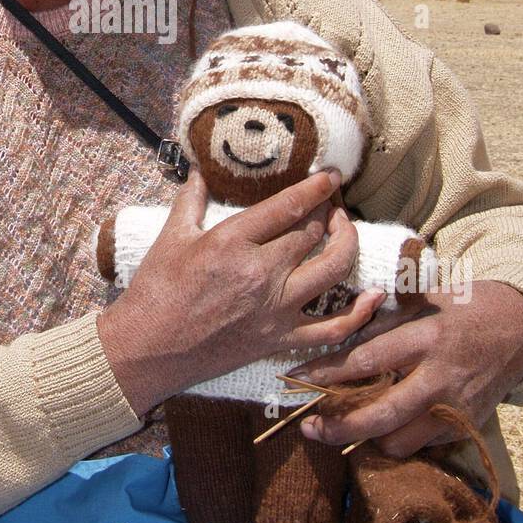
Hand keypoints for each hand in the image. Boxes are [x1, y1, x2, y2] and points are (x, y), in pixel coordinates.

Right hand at [97, 166, 383, 417]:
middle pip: (314, 232)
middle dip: (331, 209)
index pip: (288, 206)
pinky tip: (374, 296)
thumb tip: (200, 171)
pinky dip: (360, 314)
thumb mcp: (171, 237)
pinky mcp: (280, 340)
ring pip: (333, 271)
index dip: (317, 186)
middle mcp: (260, 273)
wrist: (148, 350)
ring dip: (348, 244)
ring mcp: (275, 309)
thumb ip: (191, 200)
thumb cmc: (155, 292)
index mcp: (231, 242)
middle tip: (332, 200)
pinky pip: (333, 330)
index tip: (331, 174)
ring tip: (345, 230)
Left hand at [290, 279, 522, 456]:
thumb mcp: (421, 302)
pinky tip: (378, 429)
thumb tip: (334, 332)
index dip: (327, 373)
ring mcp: (455, 408)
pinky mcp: (465, 427)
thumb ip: (381, 321)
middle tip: (309, 427)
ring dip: (366, 438)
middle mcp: (439, 378)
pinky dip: (396, 440)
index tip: (297, 378)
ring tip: (341, 428)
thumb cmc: (459, 309)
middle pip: (379, 415)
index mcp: (425, 338)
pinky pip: (420, 446)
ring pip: (398, 441)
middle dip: (338, 426)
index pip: (366, 361)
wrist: (518, 329)